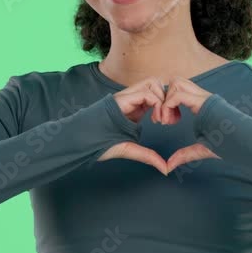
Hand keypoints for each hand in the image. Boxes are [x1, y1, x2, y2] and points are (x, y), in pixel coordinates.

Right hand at [97, 76, 220, 174]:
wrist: (82, 141)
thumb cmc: (101, 144)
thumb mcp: (131, 150)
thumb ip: (148, 156)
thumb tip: (165, 169)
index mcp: (134, 108)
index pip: (156, 94)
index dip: (166, 105)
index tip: (168, 122)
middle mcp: (132, 98)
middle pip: (157, 84)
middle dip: (167, 98)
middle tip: (168, 119)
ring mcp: (127, 96)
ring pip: (153, 83)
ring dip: (162, 99)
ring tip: (161, 119)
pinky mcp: (123, 98)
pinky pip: (146, 92)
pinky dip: (156, 103)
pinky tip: (155, 119)